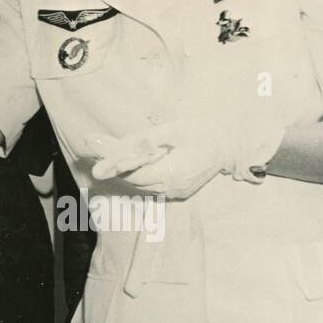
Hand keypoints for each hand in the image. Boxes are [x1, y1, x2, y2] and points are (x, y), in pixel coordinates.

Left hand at [92, 118, 282, 199]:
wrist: (228, 144)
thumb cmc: (200, 132)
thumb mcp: (172, 130)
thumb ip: (144, 140)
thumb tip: (119, 145)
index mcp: (174, 173)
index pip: (135, 175)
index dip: (115, 168)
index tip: (95, 165)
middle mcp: (173, 187)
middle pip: (135, 182)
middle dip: (115, 170)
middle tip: (94, 160)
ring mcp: (176, 191)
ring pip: (142, 185)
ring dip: (125, 174)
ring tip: (104, 162)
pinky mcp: (178, 190)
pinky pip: (152, 185)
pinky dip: (139, 176)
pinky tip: (127, 165)